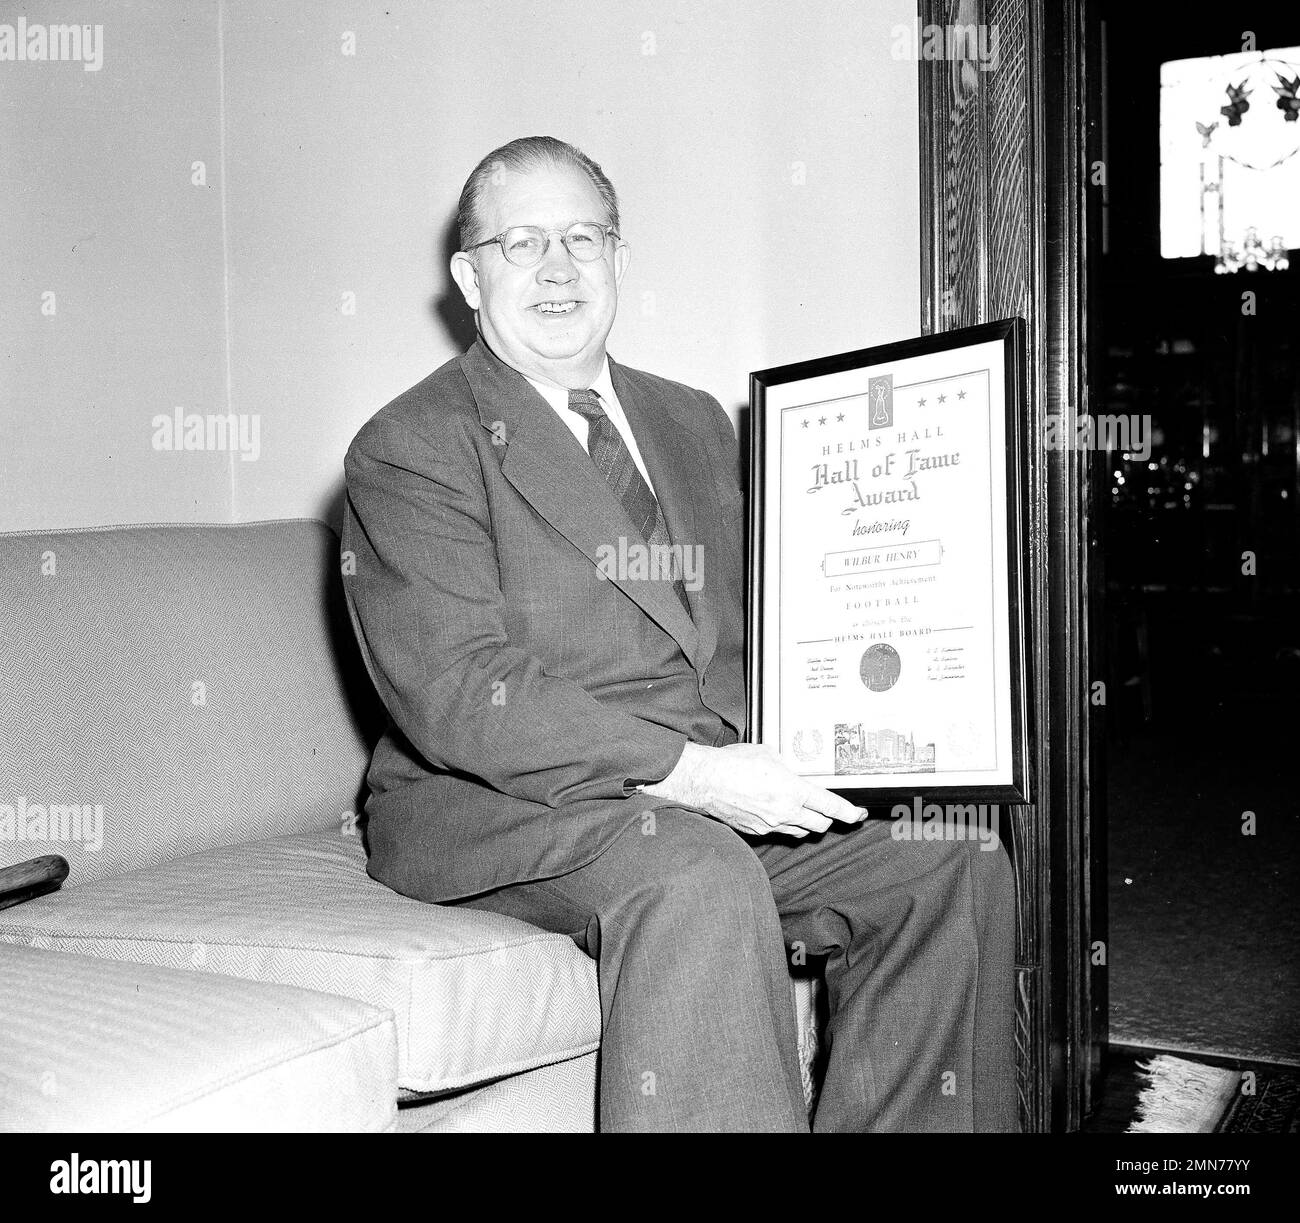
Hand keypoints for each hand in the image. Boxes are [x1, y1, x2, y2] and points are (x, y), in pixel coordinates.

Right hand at [643, 742, 865, 837]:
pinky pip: (778, 831)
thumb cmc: (734, 763)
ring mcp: (771, 825)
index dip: (849, 813)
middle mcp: (785, 812)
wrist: (706, 781)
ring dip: (805, 823)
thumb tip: (789, 769)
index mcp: (793, 790)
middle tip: (828, 811)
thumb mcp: (768, 754)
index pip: (830, 806)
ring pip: (800, 831)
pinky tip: (773, 812)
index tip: (858, 814)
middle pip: (820, 824)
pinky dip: (782, 824)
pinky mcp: (756, 831)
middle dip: (827, 818)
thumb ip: (785, 766)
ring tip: (799, 811)